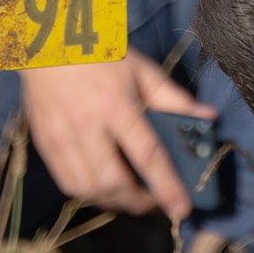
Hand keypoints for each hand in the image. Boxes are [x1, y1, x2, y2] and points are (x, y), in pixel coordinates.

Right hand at [19, 48, 216, 220]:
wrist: (48, 44)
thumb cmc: (102, 54)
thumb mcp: (142, 69)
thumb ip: (174, 98)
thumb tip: (208, 118)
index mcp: (116, 105)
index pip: (147, 155)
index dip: (166, 186)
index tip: (182, 209)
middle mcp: (87, 126)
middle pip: (114, 182)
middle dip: (139, 202)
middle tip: (155, 201)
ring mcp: (62, 138)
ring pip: (88, 189)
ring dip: (114, 202)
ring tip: (132, 196)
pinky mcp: (45, 145)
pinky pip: (68, 184)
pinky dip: (90, 194)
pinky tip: (104, 188)